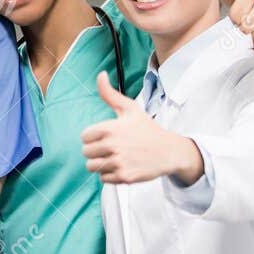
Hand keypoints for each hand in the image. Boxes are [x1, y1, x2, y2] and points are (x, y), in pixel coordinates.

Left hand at [81, 71, 202, 184]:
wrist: (169, 151)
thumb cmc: (147, 129)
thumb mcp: (130, 108)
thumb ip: (109, 94)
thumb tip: (100, 74)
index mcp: (110, 128)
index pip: (84, 137)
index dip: (93, 137)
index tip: (106, 136)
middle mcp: (112, 145)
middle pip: (86, 153)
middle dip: (96, 151)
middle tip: (111, 148)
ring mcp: (118, 162)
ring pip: (92, 167)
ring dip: (101, 164)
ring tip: (115, 157)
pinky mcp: (123, 177)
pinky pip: (103, 179)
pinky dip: (110, 175)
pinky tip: (122, 166)